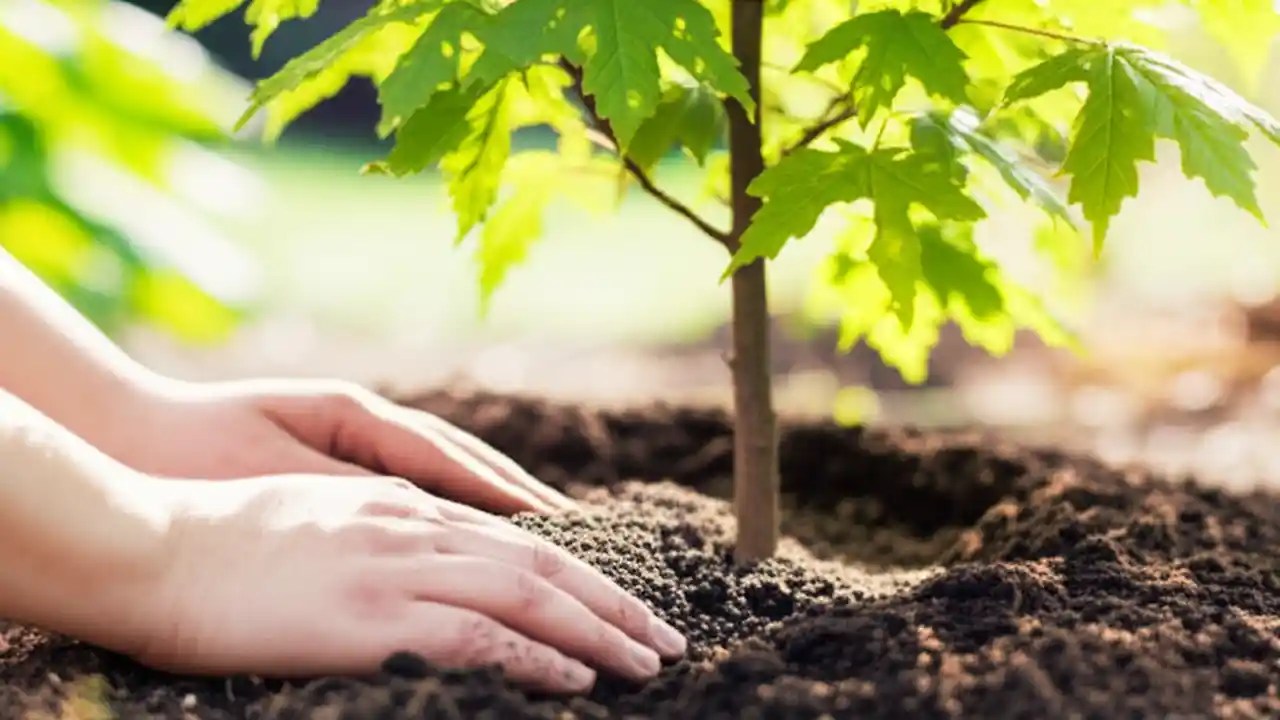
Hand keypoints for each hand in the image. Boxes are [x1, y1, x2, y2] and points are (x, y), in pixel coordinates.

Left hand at [105, 377, 569, 515]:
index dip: (507, 495)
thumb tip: (432, 511)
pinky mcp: (340, 460)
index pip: (451, 462)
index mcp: (357, 417)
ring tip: (547, 535)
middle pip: (464, 464)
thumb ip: (358, 485)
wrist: (131, 436)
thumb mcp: (281, 466)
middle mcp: (368, 425)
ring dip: (497, 503)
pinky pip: (413, 484)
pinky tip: (479, 533)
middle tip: (575, 536)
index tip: (559, 527)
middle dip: (519, 499)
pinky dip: (455, 506)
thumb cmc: (198, 449)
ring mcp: (357, 440)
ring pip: (445, 473)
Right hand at [137, 473, 684, 691]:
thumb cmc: (221, 544)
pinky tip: (577, 678)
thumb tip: (427, 572)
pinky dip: (534, 656)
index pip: (514, 540)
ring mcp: (395, 567)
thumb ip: (381, 536)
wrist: (151, 546)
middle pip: (542, 563)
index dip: (578, 575)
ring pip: (526, 594)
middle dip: (612, 603)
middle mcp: (413, 527)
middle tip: (664, 638)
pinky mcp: (369, 615)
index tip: (621, 604)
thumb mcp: (318, 521)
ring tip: (647, 663)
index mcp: (402, 507)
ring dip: (598, 631)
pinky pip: (476, 634)